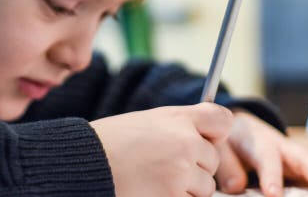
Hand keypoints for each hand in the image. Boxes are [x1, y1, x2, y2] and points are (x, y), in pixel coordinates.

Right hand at [90, 102, 233, 196]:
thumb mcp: (149, 121)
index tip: (208, 139)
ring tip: (156, 179)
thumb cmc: (112, 142)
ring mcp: (181, 172)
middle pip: (213, 160)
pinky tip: (153, 190)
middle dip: (196, 167)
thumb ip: (179, 126)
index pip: (222, 120)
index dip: (217, 133)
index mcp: (179, 118)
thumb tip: (206, 139)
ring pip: (205, 187)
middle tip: (166, 166)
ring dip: (187, 189)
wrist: (85, 163)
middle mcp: (185, 142)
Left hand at [216, 111, 307, 196]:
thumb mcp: (220, 149)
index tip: (274, 194)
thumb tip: (236, 185)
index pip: (265, 158)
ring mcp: (297, 152)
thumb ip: (227, 165)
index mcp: (257, 143)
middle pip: (302, 157)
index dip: (270, 175)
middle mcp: (282, 145)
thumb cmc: (228, 141)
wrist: (238, 125)